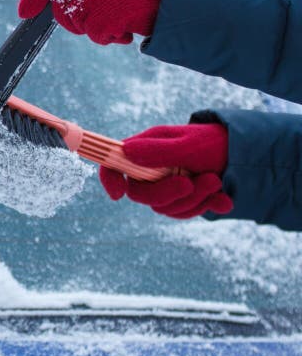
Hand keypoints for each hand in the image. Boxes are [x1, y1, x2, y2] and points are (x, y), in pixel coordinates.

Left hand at [18, 0, 163, 44]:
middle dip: (71, 20)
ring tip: (119, 23)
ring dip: (94, 30)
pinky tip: (126, 31)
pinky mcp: (116, 8)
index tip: (24, 11)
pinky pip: (95, 33)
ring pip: (77, 20)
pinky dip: (108, 38)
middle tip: (96, 24)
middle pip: (62, 1)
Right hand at [99, 124, 233, 218]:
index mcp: (144, 150)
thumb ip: (158, 151)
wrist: (244, 154)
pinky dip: (205, 206)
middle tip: (192, 182)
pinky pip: (183, 213)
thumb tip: (125, 151)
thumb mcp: (188, 144)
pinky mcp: (182, 199)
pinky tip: (223, 199)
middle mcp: (150, 170)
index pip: (115, 164)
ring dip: (194, 198)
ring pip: (164, 207)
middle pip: (140, 194)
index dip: (110, 179)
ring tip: (215, 181)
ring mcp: (165, 186)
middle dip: (168, 193)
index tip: (117, 194)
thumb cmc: (213, 142)